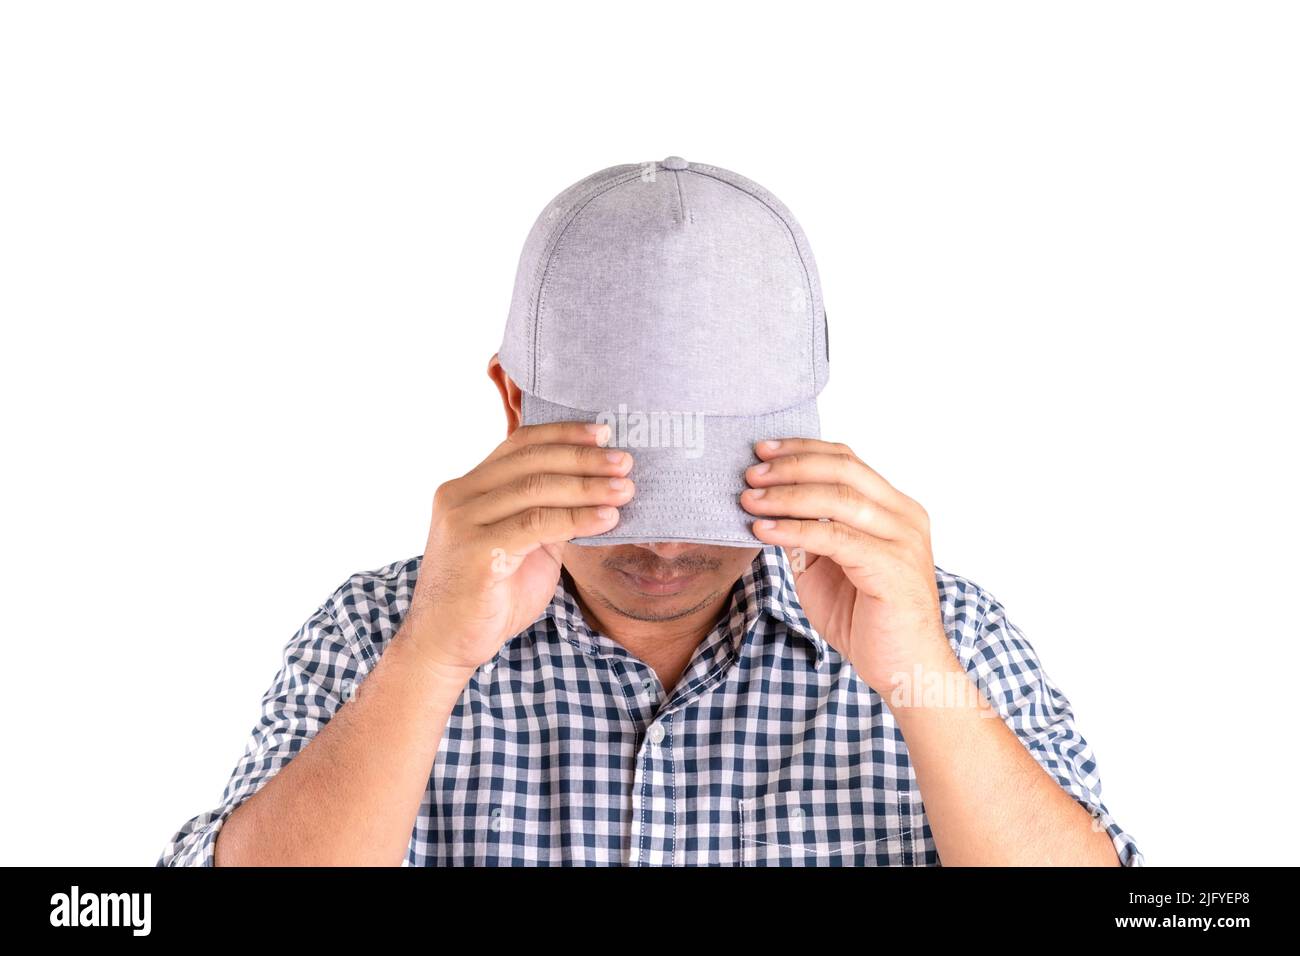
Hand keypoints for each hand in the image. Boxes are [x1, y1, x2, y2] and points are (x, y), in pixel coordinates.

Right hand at [402, 422, 633, 674]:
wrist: (446, 645)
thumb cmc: (486, 597)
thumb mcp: (521, 546)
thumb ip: (544, 517)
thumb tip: (594, 492)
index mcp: (466, 488)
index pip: (518, 445)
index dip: (562, 434)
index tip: (602, 433)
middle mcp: (459, 497)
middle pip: (531, 462)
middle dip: (583, 458)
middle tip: (624, 462)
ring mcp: (463, 523)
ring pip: (536, 489)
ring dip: (587, 487)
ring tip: (625, 489)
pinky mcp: (478, 552)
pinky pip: (537, 525)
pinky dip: (577, 518)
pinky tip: (607, 519)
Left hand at [739, 438, 953, 695]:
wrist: (904, 671)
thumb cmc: (866, 620)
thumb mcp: (827, 567)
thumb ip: (807, 535)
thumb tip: (766, 507)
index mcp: (894, 508)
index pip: (847, 460)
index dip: (802, 450)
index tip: (762, 450)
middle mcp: (904, 516)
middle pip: (843, 469)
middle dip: (791, 466)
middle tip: (750, 473)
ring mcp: (902, 540)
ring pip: (838, 498)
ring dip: (786, 496)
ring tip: (749, 501)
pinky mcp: (892, 568)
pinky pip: (835, 538)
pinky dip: (794, 530)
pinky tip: (764, 531)